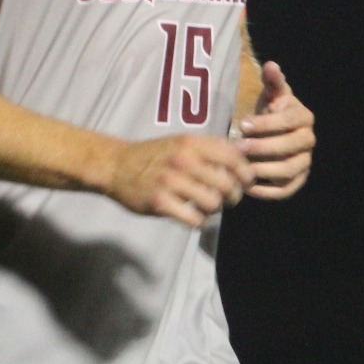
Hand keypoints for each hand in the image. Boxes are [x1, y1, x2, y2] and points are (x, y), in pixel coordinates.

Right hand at [105, 134, 256, 227]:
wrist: (117, 165)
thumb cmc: (154, 155)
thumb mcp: (182, 141)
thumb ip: (212, 147)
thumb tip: (246, 150)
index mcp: (192, 143)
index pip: (233, 158)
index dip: (246, 173)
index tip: (246, 183)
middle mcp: (183, 159)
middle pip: (227, 184)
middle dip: (234, 196)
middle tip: (229, 200)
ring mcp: (170, 181)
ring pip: (212, 203)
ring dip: (215, 210)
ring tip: (208, 207)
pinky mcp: (160, 202)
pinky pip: (193, 219)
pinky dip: (199, 222)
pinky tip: (194, 218)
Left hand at [237, 61, 313, 199]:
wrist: (271, 132)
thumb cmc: (269, 111)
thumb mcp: (270, 94)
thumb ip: (271, 81)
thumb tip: (271, 66)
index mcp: (304, 117)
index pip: (288, 121)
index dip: (266, 124)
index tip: (242, 124)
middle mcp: (309, 140)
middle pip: (289, 147)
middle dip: (262, 147)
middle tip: (237, 148)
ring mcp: (305, 162)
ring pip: (289, 170)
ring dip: (263, 170)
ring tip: (241, 167)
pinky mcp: (297, 181)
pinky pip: (286, 190)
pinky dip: (267, 192)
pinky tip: (247, 186)